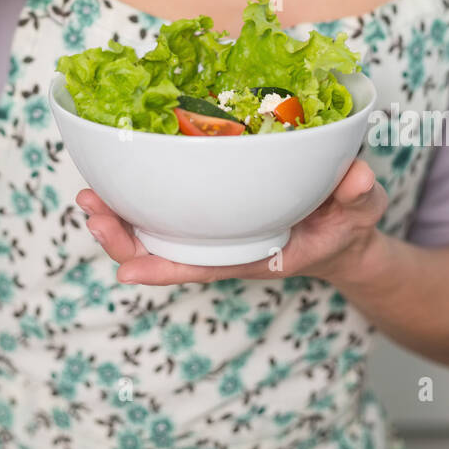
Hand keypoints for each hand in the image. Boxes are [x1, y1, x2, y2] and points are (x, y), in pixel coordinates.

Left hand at [77, 157, 387, 285]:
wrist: (343, 228)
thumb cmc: (348, 220)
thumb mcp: (361, 208)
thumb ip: (358, 194)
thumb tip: (357, 177)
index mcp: (261, 251)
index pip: (207, 265)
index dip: (166, 268)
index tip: (125, 270)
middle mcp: (229, 243)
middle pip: (167, 249)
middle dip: (123, 237)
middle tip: (90, 208)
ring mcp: (217, 229)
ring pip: (159, 231)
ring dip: (120, 217)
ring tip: (86, 197)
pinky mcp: (213, 208)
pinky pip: (169, 209)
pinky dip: (138, 197)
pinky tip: (112, 181)